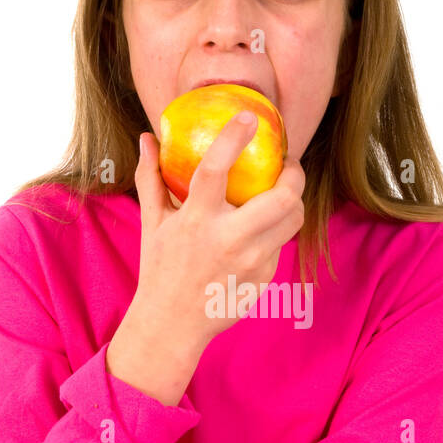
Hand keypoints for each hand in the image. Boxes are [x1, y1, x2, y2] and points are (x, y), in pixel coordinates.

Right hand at [131, 113, 305, 355]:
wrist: (172, 324)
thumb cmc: (160, 269)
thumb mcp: (152, 223)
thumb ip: (151, 178)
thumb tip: (148, 138)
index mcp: (196, 221)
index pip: (215, 170)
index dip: (234, 139)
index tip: (249, 117)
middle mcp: (227, 240)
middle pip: (282, 198)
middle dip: (294, 175)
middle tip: (288, 166)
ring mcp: (251, 262)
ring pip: (293, 220)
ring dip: (293, 201)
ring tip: (282, 192)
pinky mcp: (264, 279)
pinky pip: (280, 245)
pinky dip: (276, 231)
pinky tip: (263, 229)